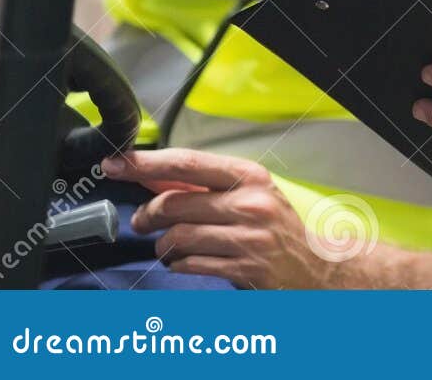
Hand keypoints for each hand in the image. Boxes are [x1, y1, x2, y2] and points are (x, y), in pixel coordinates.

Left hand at [102, 148, 353, 288]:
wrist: (315, 263)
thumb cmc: (275, 226)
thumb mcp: (248, 194)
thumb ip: (203, 186)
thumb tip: (152, 176)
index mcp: (250, 176)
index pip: (187, 164)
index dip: (146, 164)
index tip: (116, 163)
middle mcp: (251, 203)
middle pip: (174, 204)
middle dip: (147, 215)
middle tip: (142, 221)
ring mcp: (248, 237)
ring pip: (177, 237)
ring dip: (162, 246)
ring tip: (169, 246)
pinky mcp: (243, 268)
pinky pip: (189, 264)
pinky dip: (178, 264)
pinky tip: (187, 260)